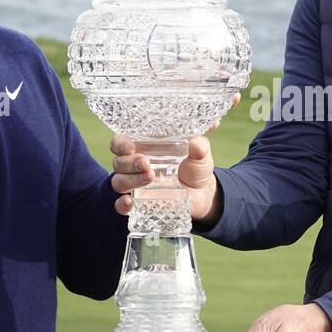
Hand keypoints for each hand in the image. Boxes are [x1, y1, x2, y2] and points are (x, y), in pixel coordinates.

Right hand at [110, 92, 239, 222]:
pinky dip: (121, 205)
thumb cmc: (195, 165)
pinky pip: (120, 206)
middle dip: (129, 162)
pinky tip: (130, 203)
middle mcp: (134, 165)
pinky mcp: (139, 203)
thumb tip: (213, 124)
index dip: (120, 143)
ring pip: (118, 182)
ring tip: (151, 177)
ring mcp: (135, 185)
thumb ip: (201, 140)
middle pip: (118, 162)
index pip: (120, 142)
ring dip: (130, 180)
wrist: (203, 193)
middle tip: (146, 163)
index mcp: (144, 147)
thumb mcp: (200, 152)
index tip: (131, 146)